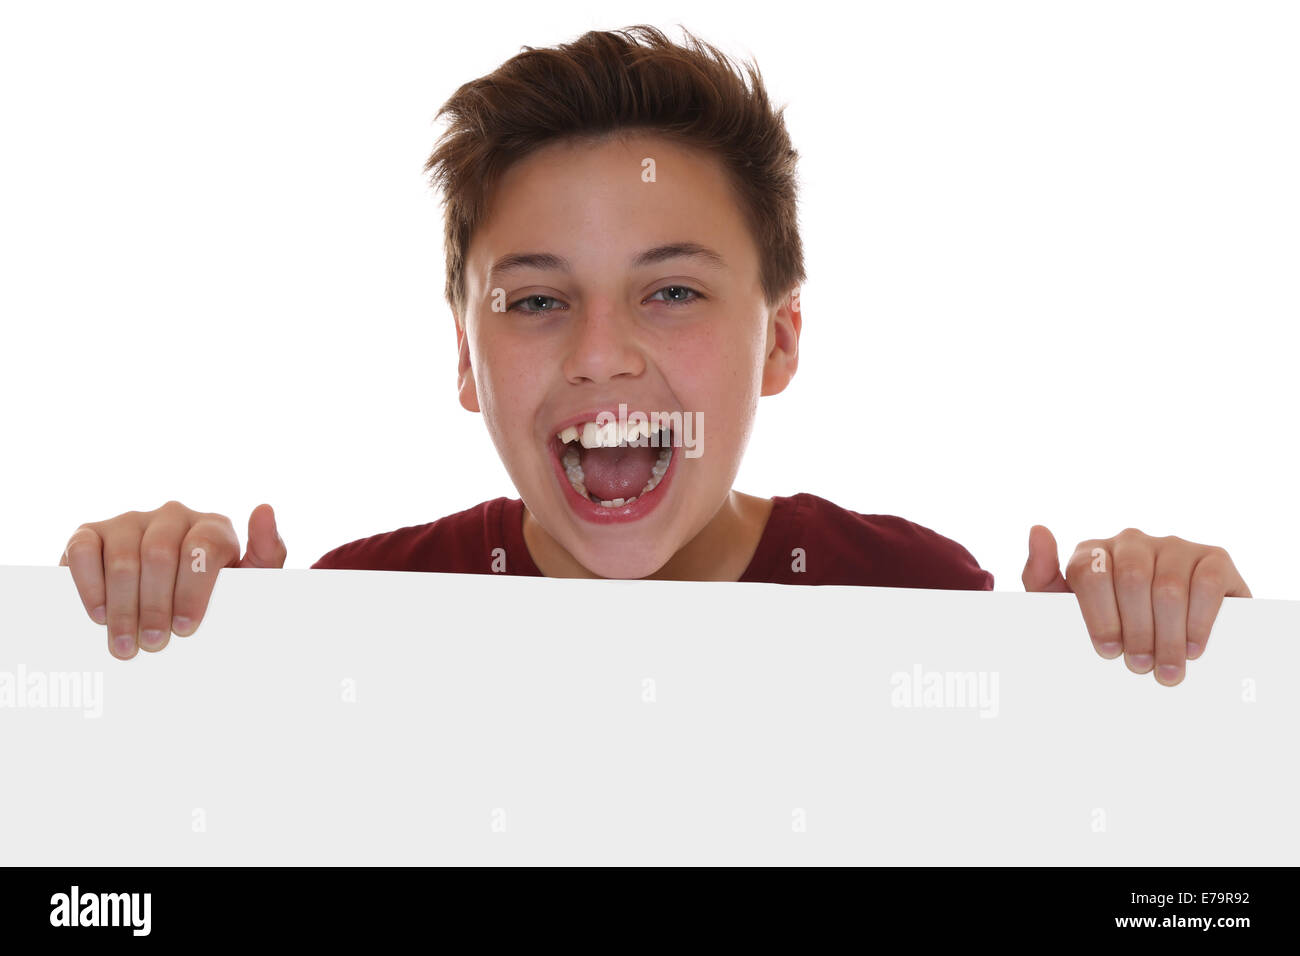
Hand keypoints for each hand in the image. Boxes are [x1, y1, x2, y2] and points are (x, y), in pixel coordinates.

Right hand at [60, 501, 286, 659]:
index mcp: (212, 526)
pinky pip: (82, 550)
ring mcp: (130, 521)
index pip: (200, 549)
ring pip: (122, 558)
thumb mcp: (251, 581)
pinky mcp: (92, 532)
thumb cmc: (219, 596)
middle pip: (158, 555)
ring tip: (125, 644)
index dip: (192, 591)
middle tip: (153, 644)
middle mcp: (172, 516)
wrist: (175, 608)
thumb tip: (265, 509)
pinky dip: (88, 585)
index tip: (187, 628)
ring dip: (122, 606)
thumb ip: (267, 552)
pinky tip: (98, 615)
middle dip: (155, 605)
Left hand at [1021, 525, 1250, 685]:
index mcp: (1093, 552)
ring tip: (1166, 669)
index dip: (1099, 616)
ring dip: (1168, 635)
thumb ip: (1040, 575)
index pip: (1090, 572)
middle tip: (1140, 667)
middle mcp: (1132, 541)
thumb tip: (1038, 530)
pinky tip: (1194, 648)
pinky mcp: (1213, 557)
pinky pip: (1206, 584)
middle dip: (1136, 630)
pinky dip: (1200, 621)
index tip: (1108, 652)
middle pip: (1131, 579)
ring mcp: (1173, 546)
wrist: (1169, 644)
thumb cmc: (1109, 628)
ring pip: (1168, 587)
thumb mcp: (1065, 609)